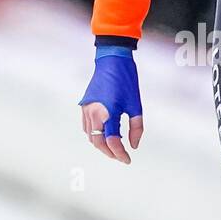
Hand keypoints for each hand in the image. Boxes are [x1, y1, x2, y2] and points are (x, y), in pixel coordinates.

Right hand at [79, 48, 142, 163]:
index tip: (128, 159)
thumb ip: (136, 128)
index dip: (121, 154)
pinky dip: (95, 135)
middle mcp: (94, 113)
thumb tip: (133, 145)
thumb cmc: (126, 81)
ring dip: (102, 144)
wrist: (111, 60)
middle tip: (121, 156)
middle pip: (98, 143)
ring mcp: (86, 109)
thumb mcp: (136, 105)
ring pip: (91, 136)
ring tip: (115, 147)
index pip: (112, 142)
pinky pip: (87, 127)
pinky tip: (105, 134)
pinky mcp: (84, 106)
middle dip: (110, 152)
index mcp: (108, 113)